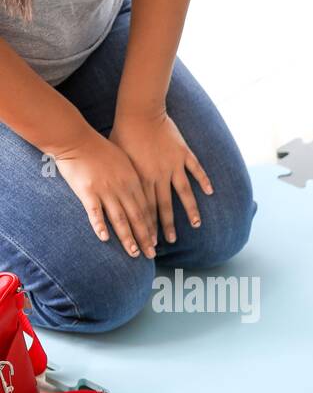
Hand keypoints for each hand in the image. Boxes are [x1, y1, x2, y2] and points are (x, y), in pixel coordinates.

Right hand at [53, 129, 156, 257]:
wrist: (76, 138)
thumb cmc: (99, 148)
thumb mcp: (124, 160)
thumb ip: (132, 177)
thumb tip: (139, 191)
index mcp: (134, 180)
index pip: (146, 208)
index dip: (152, 227)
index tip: (157, 241)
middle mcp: (123, 188)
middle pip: (138, 217)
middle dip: (146, 238)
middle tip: (151, 254)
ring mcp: (105, 190)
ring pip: (120, 219)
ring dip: (128, 238)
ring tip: (135, 253)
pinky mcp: (87, 191)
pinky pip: (95, 212)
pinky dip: (100, 225)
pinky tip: (105, 238)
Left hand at [111, 112, 212, 245]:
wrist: (138, 111)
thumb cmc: (123, 132)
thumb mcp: (117, 157)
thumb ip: (123, 176)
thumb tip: (118, 193)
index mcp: (141, 177)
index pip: (145, 207)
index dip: (148, 225)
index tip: (150, 240)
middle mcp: (158, 175)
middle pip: (164, 205)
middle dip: (166, 225)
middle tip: (170, 241)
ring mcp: (173, 165)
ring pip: (183, 193)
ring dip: (190, 210)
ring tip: (196, 225)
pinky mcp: (182, 154)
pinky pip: (195, 170)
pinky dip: (203, 181)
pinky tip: (210, 192)